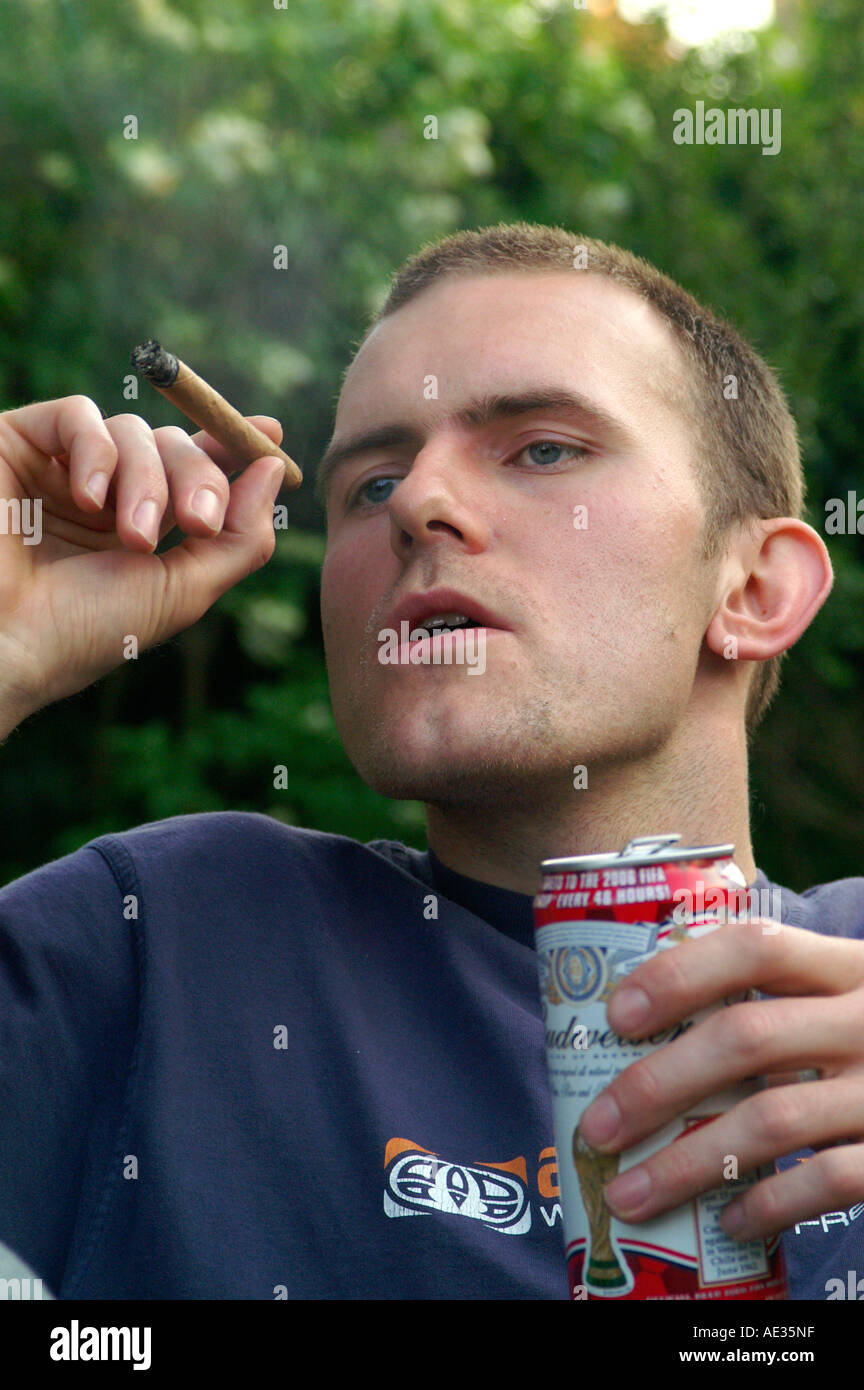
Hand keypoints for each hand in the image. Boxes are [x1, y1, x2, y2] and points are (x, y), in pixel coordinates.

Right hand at [0, 396, 286, 728]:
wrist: (1, 644)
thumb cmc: (83, 631)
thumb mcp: (183, 591)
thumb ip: (237, 537)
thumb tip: (276, 466)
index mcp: (136, 531)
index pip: (190, 471)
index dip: (229, 446)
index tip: (270, 430)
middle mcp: (99, 496)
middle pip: (174, 448)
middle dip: (197, 479)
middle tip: (196, 520)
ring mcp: (58, 469)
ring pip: (134, 430)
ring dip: (147, 480)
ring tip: (131, 535)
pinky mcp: (17, 443)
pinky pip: (78, 414)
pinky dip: (98, 450)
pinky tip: (89, 498)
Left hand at [577, 919, 863, 1239]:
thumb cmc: (862, 1038)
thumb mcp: (833, 998)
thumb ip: (767, 1001)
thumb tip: (639, 1034)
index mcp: (844, 966)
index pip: (755, 947)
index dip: (681, 974)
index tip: (618, 1016)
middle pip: (746, 1038)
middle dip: (658, 1084)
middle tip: (598, 1127)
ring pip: (773, 1119)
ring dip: (686, 1162)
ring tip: (630, 1194)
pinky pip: (828, 1181)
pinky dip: (769, 1204)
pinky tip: (727, 1221)